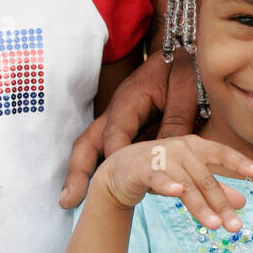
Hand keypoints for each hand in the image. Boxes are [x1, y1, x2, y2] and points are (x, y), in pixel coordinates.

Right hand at [60, 51, 199, 208]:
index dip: (115, 157)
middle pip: (88, 142)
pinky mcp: (126, 132)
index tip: (115, 178)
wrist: (179, 51)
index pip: (115, 133)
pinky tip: (98, 192)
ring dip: (81, 174)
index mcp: (128, 101)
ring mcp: (117, 123)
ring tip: (69, 201)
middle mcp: (115, 113)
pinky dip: (98, 171)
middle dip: (77, 171)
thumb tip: (169, 152)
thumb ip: (177, 118)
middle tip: (68, 200)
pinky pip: (109, 152)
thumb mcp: (184, 88)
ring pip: (92, 149)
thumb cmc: (182, 67)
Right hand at [95, 135, 252, 231]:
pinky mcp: (142, 168)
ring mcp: (161, 157)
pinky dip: (167, 184)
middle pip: (206, 179)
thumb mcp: (191, 179)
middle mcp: (181, 148)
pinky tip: (177, 192)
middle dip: (221, 204)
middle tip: (236, 227)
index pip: (221, 153)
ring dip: (201, 205)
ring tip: (215, 225)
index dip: (239, 162)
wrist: (120, 171)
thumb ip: (216, 188)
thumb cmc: (161, 171)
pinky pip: (157, 178)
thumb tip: (244, 202)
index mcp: (196, 147)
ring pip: (186, 184)